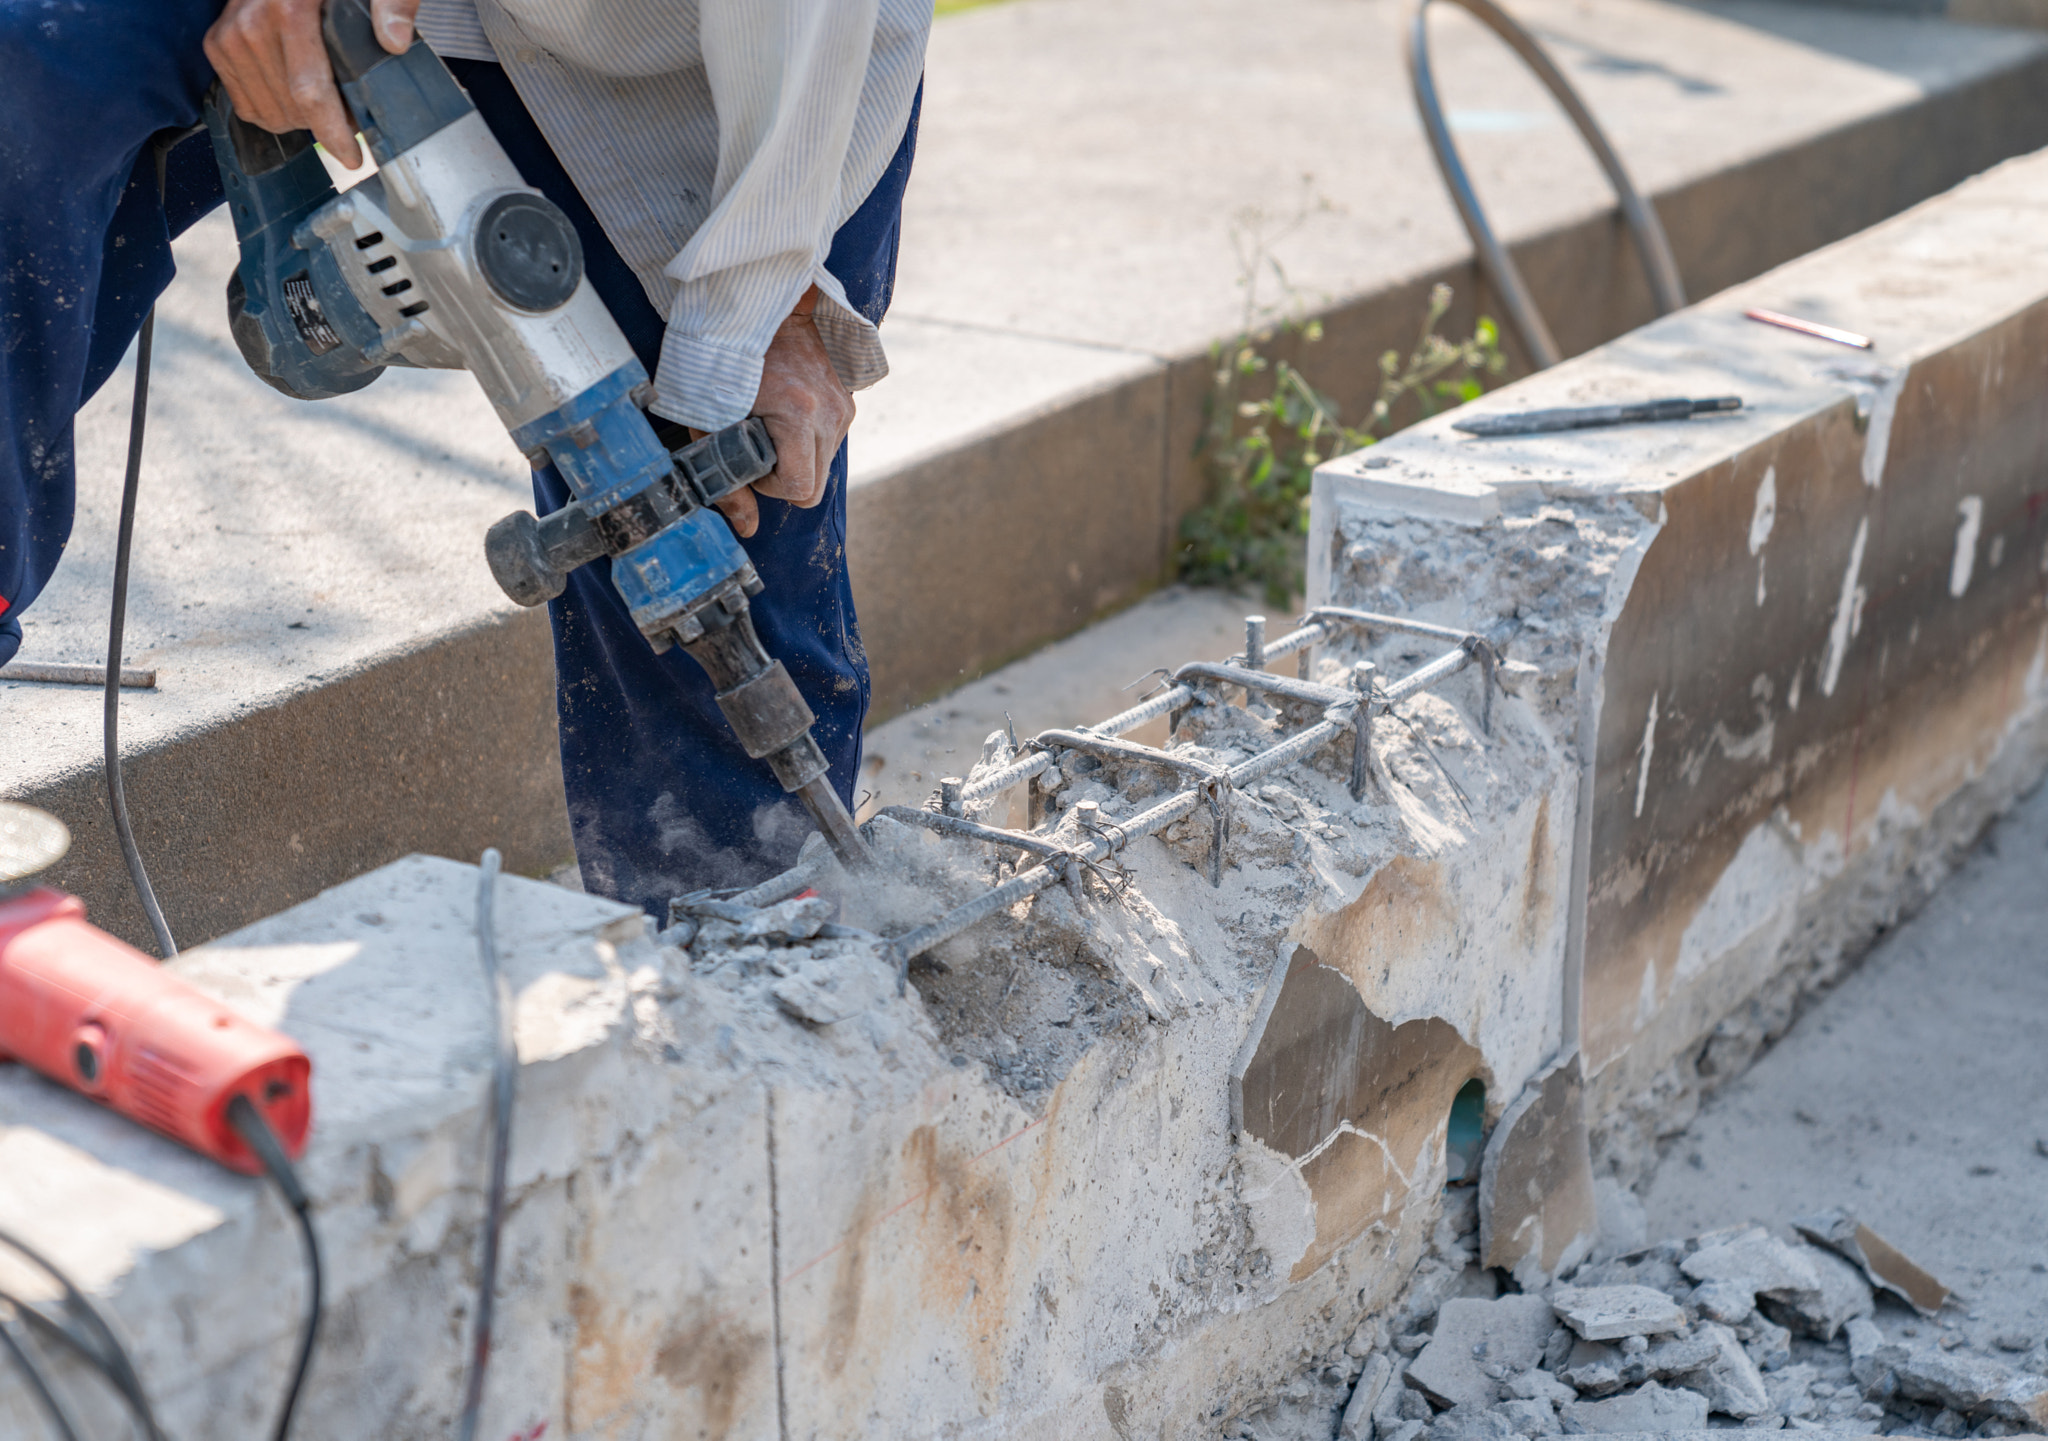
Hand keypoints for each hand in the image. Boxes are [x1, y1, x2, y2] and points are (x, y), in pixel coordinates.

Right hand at [205, 0, 420, 169]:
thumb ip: (392, 3)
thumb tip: (395, 41)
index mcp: (290, 8)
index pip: (310, 91)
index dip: (333, 132)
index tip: (353, 157)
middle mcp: (252, 23)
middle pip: (293, 110)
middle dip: (327, 123)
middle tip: (348, 109)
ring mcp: (230, 36)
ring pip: (270, 114)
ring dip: (300, 118)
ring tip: (321, 97)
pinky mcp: (217, 45)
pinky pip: (246, 107)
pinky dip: (275, 110)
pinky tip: (294, 93)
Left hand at [713, 288, 854, 538]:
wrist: (762, 305)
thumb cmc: (725, 360)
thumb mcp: (710, 421)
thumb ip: (727, 480)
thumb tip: (747, 528)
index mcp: (800, 415)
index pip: (800, 490)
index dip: (770, 487)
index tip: (750, 460)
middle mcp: (831, 413)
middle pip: (815, 485)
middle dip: (784, 476)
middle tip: (757, 446)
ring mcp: (844, 405)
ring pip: (824, 464)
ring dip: (797, 457)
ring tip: (770, 424)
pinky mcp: (848, 398)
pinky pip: (830, 440)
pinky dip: (808, 438)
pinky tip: (785, 411)